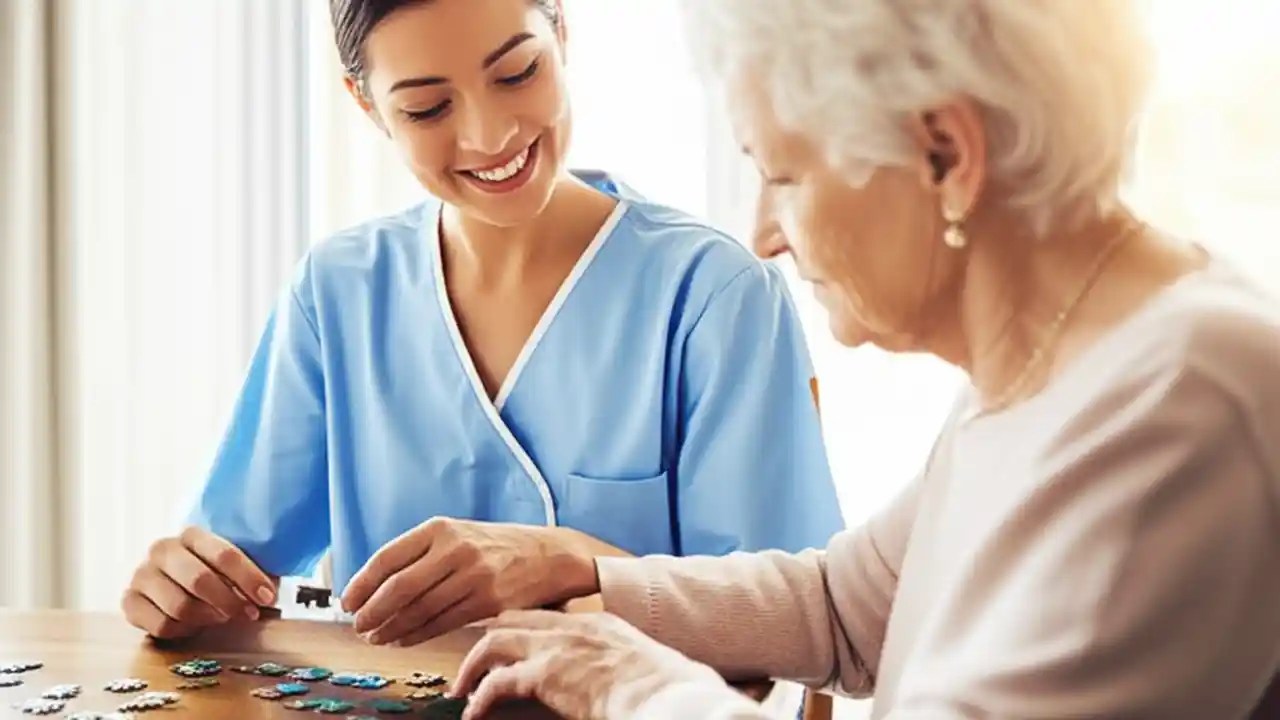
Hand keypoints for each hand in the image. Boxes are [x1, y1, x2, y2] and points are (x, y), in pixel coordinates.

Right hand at [120, 527, 276, 638]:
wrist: (174, 579)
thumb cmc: (214, 571)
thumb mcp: (235, 566)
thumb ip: (253, 573)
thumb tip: (270, 594)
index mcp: (192, 534)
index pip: (224, 554)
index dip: (249, 578)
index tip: (267, 597)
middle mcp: (163, 550)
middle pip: (199, 580)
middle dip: (229, 601)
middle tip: (248, 614)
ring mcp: (142, 575)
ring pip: (180, 606)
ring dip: (208, 618)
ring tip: (222, 618)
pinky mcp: (129, 602)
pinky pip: (161, 625)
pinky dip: (184, 631)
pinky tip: (195, 625)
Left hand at [341, 518, 599, 646]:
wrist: (549, 555)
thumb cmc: (496, 547)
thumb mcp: (458, 534)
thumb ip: (422, 553)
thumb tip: (374, 585)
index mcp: (441, 527)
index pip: (389, 556)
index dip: (362, 582)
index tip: (348, 601)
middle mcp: (456, 548)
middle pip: (400, 587)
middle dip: (373, 611)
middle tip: (358, 625)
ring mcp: (474, 575)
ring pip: (420, 609)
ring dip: (392, 628)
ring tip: (377, 636)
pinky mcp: (488, 601)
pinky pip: (442, 623)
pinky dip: (417, 634)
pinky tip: (403, 639)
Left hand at [452, 610, 727, 719]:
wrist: (671, 698)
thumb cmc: (669, 692)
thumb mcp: (644, 669)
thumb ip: (623, 669)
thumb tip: (623, 686)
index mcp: (600, 624)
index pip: (548, 616)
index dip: (523, 628)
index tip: (508, 642)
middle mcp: (574, 627)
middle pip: (514, 619)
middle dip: (490, 638)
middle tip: (474, 662)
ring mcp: (558, 646)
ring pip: (495, 642)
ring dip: (473, 665)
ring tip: (462, 688)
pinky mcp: (545, 673)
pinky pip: (496, 683)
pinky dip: (480, 698)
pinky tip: (474, 713)